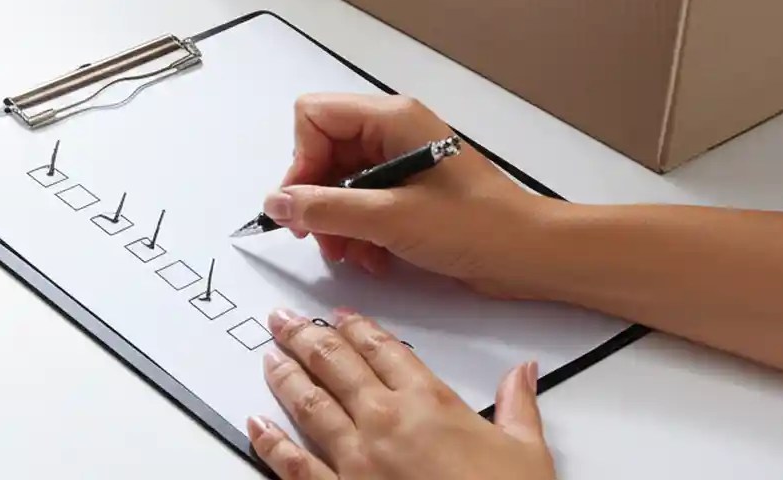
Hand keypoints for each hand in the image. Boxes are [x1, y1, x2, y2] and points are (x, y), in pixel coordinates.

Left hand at [248, 308, 554, 479]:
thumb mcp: (526, 450)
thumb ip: (518, 404)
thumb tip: (522, 372)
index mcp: (430, 403)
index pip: (385, 350)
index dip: (358, 328)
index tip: (341, 317)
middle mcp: (387, 421)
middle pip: (336, 365)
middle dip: (306, 337)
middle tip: (285, 320)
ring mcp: (358, 459)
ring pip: (310, 403)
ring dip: (286, 375)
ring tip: (270, 354)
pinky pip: (296, 465)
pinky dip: (271, 443)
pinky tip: (256, 425)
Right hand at [265, 94, 552, 297]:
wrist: (530, 255)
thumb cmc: (478, 226)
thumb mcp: (390, 218)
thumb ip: (325, 209)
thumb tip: (276, 203)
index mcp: (391, 118)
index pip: (314, 117)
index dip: (300, 161)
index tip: (301, 205)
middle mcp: (392, 132)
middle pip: (321, 152)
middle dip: (316, 199)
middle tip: (319, 237)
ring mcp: (400, 162)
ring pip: (337, 182)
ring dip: (336, 222)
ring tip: (352, 255)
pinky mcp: (407, 191)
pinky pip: (360, 202)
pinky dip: (357, 231)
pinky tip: (372, 257)